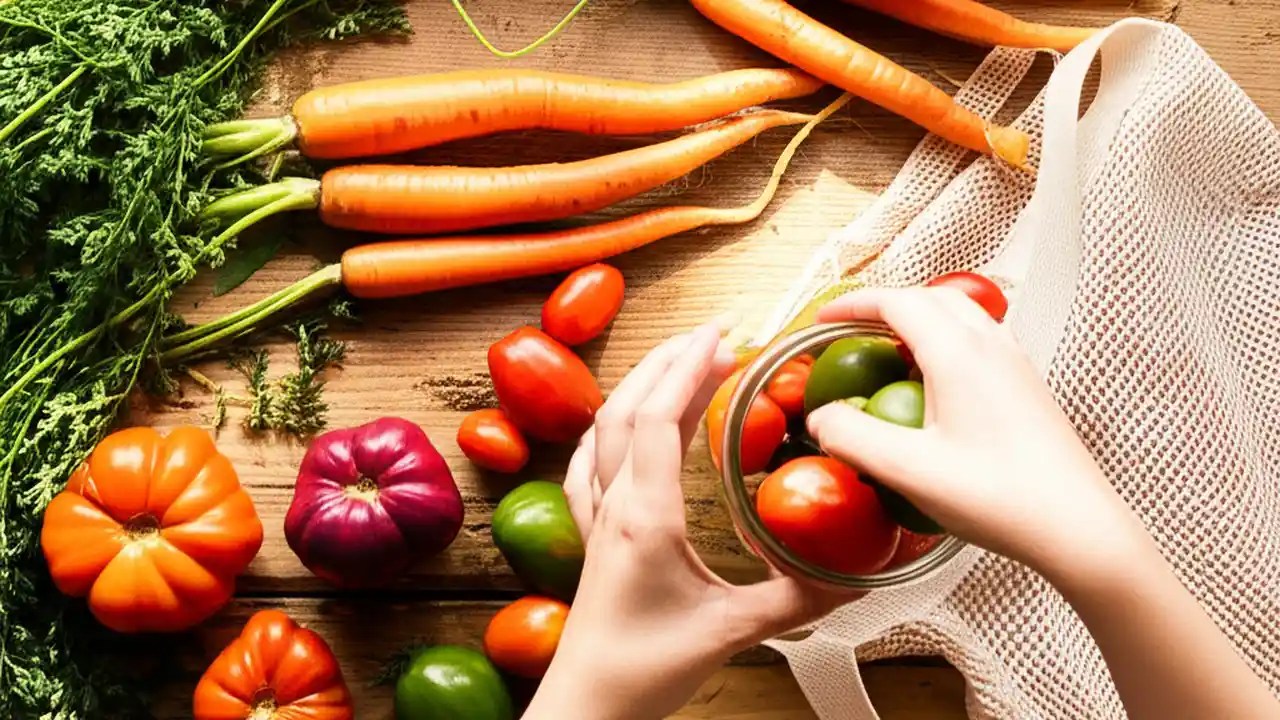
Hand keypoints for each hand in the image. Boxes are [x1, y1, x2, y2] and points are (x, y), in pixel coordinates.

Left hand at [524, 324, 845, 719]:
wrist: (587, 706)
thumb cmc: (643, 670)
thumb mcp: (730, 631)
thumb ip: (795, 601)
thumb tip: (854, 577)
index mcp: (644, 516)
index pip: (659, 419)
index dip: (687, 368)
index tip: (723, 336)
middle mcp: (613, 506)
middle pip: (629, 409)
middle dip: (669, 361)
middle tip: (714, 334)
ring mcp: (596, 519)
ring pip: (606, 430)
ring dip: (642, 387)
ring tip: (679, 362)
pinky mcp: (591, 537)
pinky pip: (589, 465)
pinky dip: (610, 429)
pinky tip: (619, 426)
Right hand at [806, 287, 1146, 579]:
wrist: (1078, 527)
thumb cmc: (997, 498)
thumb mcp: (908, 470)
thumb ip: (852, 437)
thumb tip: (822, 417)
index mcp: (958, 353)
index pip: (898, 302)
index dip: (853, 303)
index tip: (823, 318)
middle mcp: (991, 346)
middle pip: (932, 297)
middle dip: (885, 305)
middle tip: (852, 331)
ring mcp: (1017, 365)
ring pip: (962, 316)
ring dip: (920, 320)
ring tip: (890, 354)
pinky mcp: (1029, 388)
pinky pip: (981, 342)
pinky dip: (946, 343)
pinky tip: (936, 388)